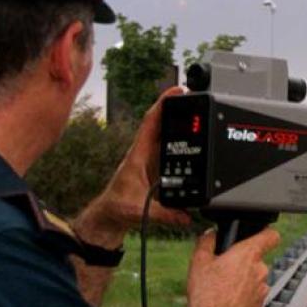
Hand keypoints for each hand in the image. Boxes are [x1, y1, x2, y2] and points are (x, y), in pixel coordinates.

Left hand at [94, 87, 192, 233]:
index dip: (163, 104)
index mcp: (139, 154)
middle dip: (175, 105)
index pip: (151, 122)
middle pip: (161, 122)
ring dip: (177, 118)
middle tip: (192, 93)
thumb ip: (164, 214)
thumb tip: (185, 215)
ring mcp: (151, 157)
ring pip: (164, 131)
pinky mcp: (156, 165)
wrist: (112, 213)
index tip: (176, 92)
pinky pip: (168, 144)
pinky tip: (190, 131)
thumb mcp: (140, 210)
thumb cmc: (118, 206)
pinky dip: (178, 135)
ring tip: (194, 106)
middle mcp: (145, 152)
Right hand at [185, 227, 280, 306]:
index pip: (271, 236)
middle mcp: (260, 270)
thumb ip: (207, 241)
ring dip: (244, 280)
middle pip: (257, 259)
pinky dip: (245, 295)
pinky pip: (254, 294)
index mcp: (248, 254)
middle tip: (225, 269)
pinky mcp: (260, 305)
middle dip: (243, 262)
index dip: (266, 233)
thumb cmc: (206, 295)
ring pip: (255, 278)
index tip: (261, 234)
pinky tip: (228, 300)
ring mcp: (262, 289)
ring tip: (224, 288)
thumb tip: (211, 234)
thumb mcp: (199, 262)